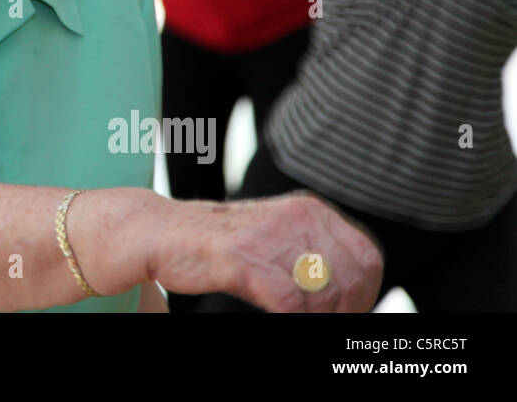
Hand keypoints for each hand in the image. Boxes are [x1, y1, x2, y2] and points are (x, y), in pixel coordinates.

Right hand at [151, 192, 383, 311]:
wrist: (164, 231)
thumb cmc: (222, 244)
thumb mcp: (277, 236)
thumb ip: (314, 253)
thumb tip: (355, 293)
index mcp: (310, 210)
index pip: (366, 259)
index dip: (364, 294)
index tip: (346, 312)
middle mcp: (296, 217)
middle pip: (350, 280)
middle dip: (343, 311)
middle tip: (318, 320)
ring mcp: (270, 236)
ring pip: (324, 295)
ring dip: (313, 316)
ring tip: (292, 314)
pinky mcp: (244, 258)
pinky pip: (290, 302)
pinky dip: (291, 318)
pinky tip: (275, 314)